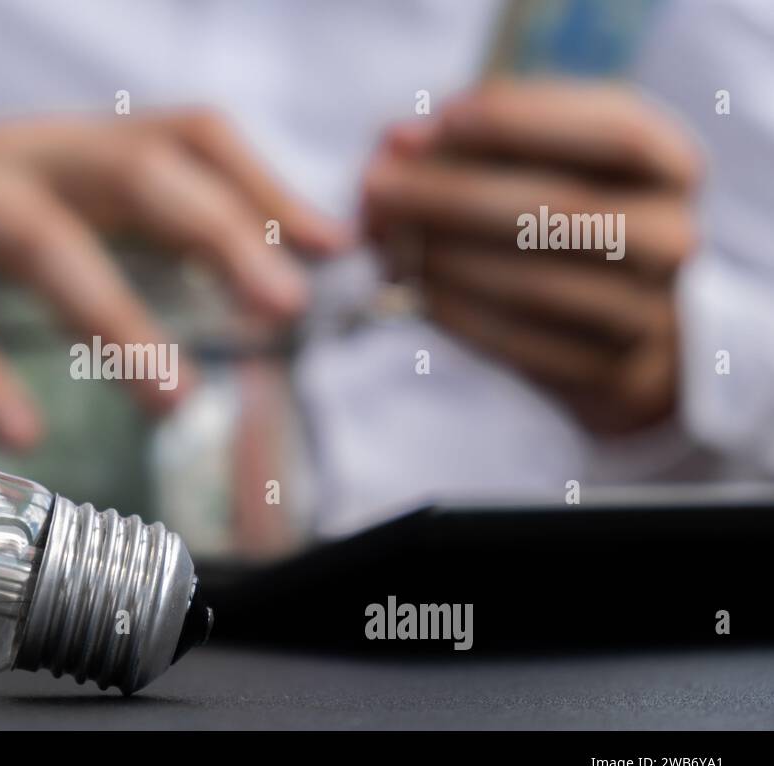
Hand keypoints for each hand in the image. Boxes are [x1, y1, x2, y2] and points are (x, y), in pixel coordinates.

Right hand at [0, 111, 344, 446]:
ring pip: (42, 236)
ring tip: (176, 398)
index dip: (263, 181)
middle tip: (284, 306)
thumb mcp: (43, 203)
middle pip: (133, 167)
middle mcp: (20, 151)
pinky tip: (21, 430)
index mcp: (71, 146)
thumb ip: (125, 229)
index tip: (330, 244)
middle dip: (217, 232)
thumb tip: (243, 276)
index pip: (184, 131)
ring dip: (116, 315)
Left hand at [362, 81, 701, 433]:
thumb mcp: (544, 162)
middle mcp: (670, 237)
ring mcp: (642, 312)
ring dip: (438, 255)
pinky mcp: (600, 370)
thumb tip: (396, 143)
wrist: (619, 330)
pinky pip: (511, 338)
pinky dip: (447, 307)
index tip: (440, 116)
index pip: (614, 132)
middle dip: (449, 192)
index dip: (524, 120)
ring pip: (528, 281)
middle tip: (374, 184)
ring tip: (378, 237)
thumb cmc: (562, 220)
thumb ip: (477, 142)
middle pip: (555, 208)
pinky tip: (404, 283)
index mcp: (670, 166)